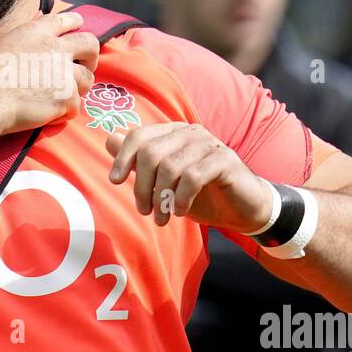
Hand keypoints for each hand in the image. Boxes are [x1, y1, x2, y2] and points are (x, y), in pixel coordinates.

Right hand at [0, 10, 99, 134]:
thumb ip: (16, 44)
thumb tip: (16, 47)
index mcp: (36, 32)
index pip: (65, 20)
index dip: (75, 22)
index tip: (80, 25)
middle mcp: (55, 48)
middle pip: (90, 44)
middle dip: (91, 55)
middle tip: (86, 65)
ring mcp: (64, 73)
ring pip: (87, 79)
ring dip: (79, 87)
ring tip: (65, 96)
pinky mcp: (67, 97)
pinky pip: (75, 106)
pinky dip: (65, 112)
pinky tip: (51, 116)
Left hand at [104, 122, 270, 231]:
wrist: (242, 208)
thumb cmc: (201, 194)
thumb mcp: (164, 180)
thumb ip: (139, 160)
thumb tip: (109, 139)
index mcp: (173, 133)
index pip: (139, 136)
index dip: (123, 157)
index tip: (116, 181)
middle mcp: (189, 133)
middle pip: (150, 153)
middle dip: (142, 186)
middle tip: (144, 211)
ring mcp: (209, 144)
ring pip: (170, 166)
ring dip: (161, 198)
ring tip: (162, 218)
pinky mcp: (224, 159)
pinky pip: (193, 177)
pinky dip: (182, 198)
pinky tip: (182, 211)